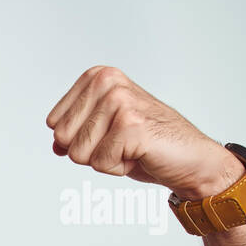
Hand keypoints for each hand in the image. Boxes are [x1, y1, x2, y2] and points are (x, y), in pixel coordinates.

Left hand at [45, 65, 238, 197]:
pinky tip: (140, 154)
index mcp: (98, 77)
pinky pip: (100, 163)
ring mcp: (120, 102)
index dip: (78, 139)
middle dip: (89, 151)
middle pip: (63, 138)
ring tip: (131, 148)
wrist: (191, 159)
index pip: (54, 123)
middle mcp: (108, 83)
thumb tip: (56, 144)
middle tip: (121, 143)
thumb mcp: (104, 132)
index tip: (109, 133)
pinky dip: (118, 168)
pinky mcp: (131, 126)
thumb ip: (75, 132)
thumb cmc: (149, 144)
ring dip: (105, 159)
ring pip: (78, 153)